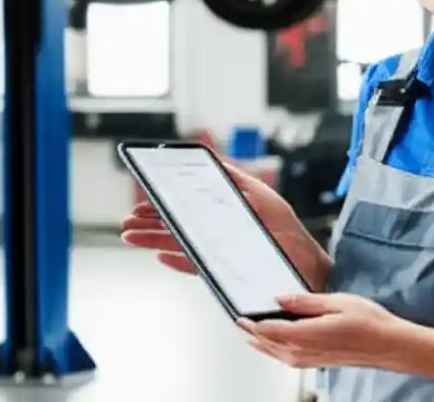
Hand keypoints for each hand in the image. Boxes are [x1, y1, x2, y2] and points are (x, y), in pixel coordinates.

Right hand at [119, 157, 330, 288]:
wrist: (307, 265)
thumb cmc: (287, 231)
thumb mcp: (261, 196)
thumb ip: (235, 180)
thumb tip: (212, 161)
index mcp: (222, 214)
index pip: (185, 208)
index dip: (163, 205)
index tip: (143, 201)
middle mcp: (216, 234)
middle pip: (176, 227)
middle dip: (149, 224)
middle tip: (127, 223)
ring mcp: (217, 254)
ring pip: (179, 245)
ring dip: (154, 240)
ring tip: (130, 237)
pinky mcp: (224, 271)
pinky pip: (195, 266)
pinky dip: (178, 261)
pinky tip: (160, 257)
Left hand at [239, 293, 407, 368]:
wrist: (389, 345)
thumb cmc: (368, 323)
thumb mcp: (336, 301)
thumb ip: (304, 302)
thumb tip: (279, 298)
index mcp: (305, 335)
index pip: (266, 331)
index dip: (250, 322)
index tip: (239, 311)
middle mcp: (302, 352)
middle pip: (265, 344)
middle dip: (249, 332)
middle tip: (238, 318)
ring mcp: (308, 360)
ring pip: (273, 353)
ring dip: (259, 342)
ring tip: (248, 329)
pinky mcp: (314, 362)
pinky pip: (285, 357)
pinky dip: (273, 348)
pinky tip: (272, 340)